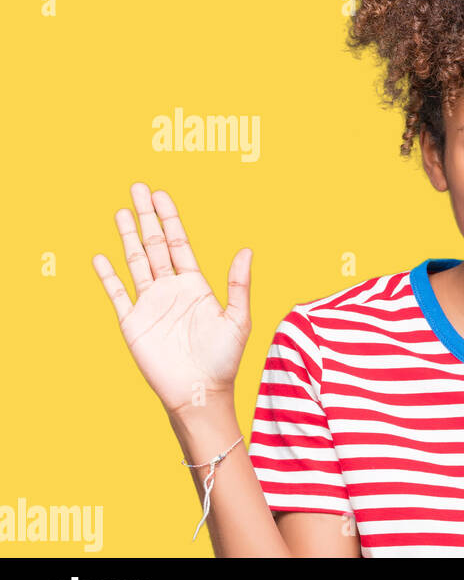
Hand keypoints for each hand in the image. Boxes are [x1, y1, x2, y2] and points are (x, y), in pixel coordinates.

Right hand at [92, 182, 252, 417]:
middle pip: (155, 246)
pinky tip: (100, 256)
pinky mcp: (133, 322)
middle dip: (146, 218)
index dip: (170, 219)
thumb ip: (238, 284)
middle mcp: (171, 290)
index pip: (180, 244)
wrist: (200, 392)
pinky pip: (117, 294)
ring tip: (121, 211)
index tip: (161, 195)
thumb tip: (247, 249)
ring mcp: (150, 304)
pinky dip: (108, 275)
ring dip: (127, 237)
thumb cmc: (224, 360)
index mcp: (196, 286)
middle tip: (137, 187)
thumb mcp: (237, 319)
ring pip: (135, 262)